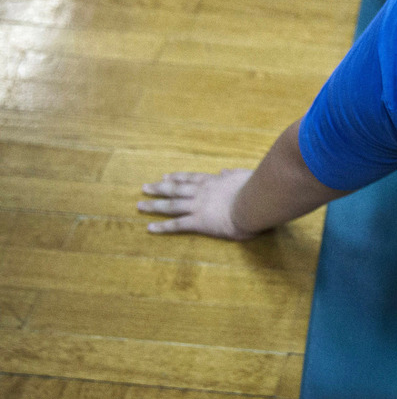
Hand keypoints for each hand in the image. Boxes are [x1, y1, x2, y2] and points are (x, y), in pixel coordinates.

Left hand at [138, 169, 258, 239]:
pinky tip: (150, 228)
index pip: (190, 178)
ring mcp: (198, 206)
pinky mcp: (199, 222)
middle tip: (145, 187)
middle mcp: (201, 192)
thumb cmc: (254, 189)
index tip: (165, 176)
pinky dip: (163, 226)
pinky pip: (177, 224)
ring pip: (171, 205)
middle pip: (175, 190)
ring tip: (140, 205)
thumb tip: (224, 170)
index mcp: (213, 182)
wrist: (253, 202)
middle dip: (159, 188)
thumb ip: (232, 174)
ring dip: (154, 205)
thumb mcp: (243, 176)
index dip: (176, 177)